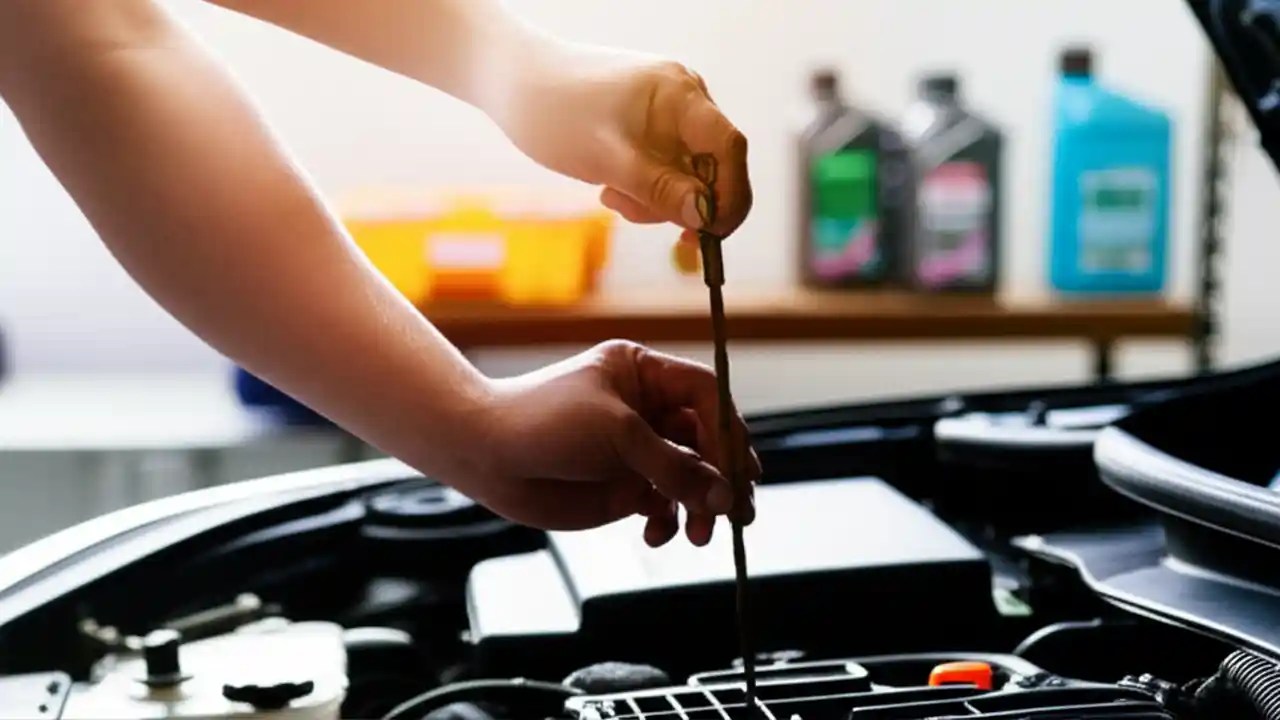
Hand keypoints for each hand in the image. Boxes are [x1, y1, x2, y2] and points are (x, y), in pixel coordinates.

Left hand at [469, 341, 759, 546]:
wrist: (486, 456)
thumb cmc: (544, 422)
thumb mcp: (617, 434)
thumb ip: (674, 467)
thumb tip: (725, 497)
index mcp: (645, 374)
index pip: (707, 394)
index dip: (727, 429)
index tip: (737, 468)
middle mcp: (647, 409)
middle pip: (707, 439)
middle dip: (723, 476)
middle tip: (738, 511)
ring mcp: (637, 449)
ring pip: (692, 477)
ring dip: (701, 506)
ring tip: (700, 534)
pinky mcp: (625, 486)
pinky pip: (666, 505)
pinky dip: (669, 522)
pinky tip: (656, 534)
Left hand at [493, 42, 751, 242]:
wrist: (514, 85)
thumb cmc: (555, 113)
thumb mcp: (608, 161)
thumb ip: (660, 190)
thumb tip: (706, 217)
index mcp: (681, 94)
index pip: (730, 148)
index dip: (731, 194)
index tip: (712, 233)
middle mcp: (685, 99)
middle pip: (711, 167)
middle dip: (679, 202)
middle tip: (629, 211)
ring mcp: (670, 114)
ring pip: (688, 176)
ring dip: (655, 199)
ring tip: (609, 193)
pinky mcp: (654, 129)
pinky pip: (667, 171)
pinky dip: (645, 189)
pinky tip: (611, 186)